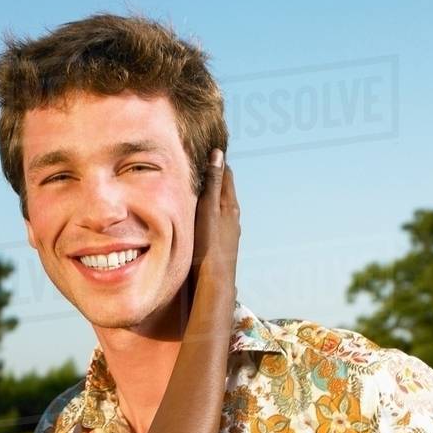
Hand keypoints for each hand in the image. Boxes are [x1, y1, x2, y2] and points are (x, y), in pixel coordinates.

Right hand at [191, 150, 239, 289]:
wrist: (215, 280)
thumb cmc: (209, 245)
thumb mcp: (208, 210)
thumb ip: (212, 183)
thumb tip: (218, 154)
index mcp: (230, 205)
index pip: (226, 174)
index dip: (216, 162)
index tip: (207, 152)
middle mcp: (233, 216)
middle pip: (225, 190)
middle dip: (215, 178)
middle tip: (200, 167)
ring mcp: (230, 231)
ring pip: (221, 207)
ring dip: (212, 197)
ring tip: (199, 191)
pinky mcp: (224, 244)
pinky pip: (217, 221)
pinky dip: (211, 213)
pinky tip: (202, 218)